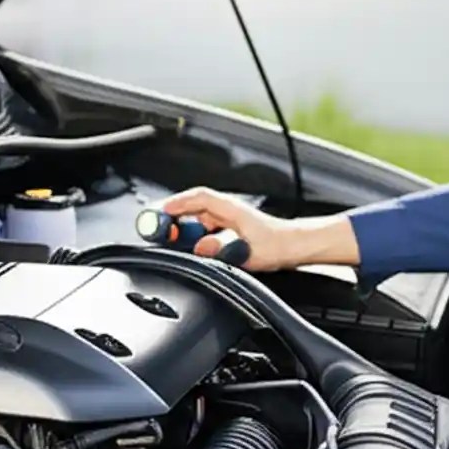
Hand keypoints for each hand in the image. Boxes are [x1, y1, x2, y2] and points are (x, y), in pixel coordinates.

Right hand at [158, 187, 297, 271]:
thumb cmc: (276, 245)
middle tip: (155, 230)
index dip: (176, 204)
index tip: (159, 213)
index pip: (197, 198)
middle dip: (171, 217)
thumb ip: (222, 249)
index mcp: (230, 208)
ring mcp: (225, 217)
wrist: (292, 246)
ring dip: (181, 227)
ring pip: (195, 217)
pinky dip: (190, 234)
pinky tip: (188, 245)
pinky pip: (201, 227)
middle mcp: (225, 209)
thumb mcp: (247, 250)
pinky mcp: (225, 227)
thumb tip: (200, 247)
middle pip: (191, 207)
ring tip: (168, 239)